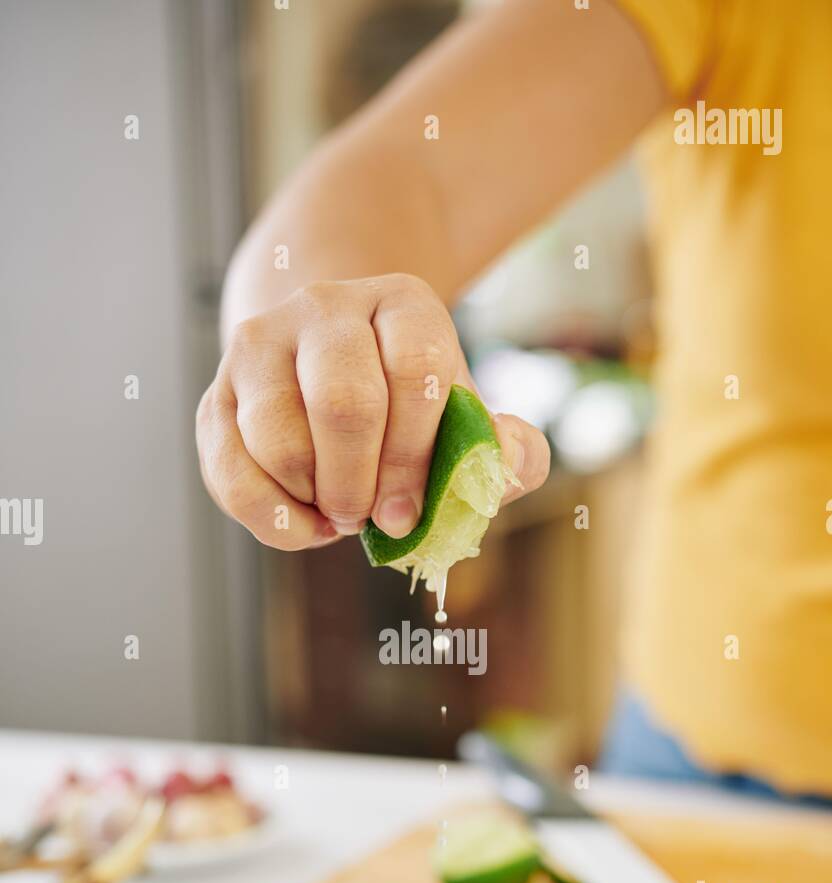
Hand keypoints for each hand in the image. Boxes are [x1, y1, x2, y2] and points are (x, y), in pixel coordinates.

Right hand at [196, 273, 548, 549]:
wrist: (330, 366)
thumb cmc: (409, 408)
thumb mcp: (466, 417)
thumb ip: (508, 449)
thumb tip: (509, 468)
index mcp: (401, 304)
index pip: (416, 369)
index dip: (416, 454)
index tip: (410, 510)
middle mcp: (326, 307)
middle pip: (343, 402)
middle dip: (360, 482)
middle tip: (370, 517)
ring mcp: (262, 344)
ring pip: (278, 437)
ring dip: (314, 498)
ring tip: (338, 512)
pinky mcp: (216, 392)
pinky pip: (229, 468)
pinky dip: (270, 516)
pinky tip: (303, 523)